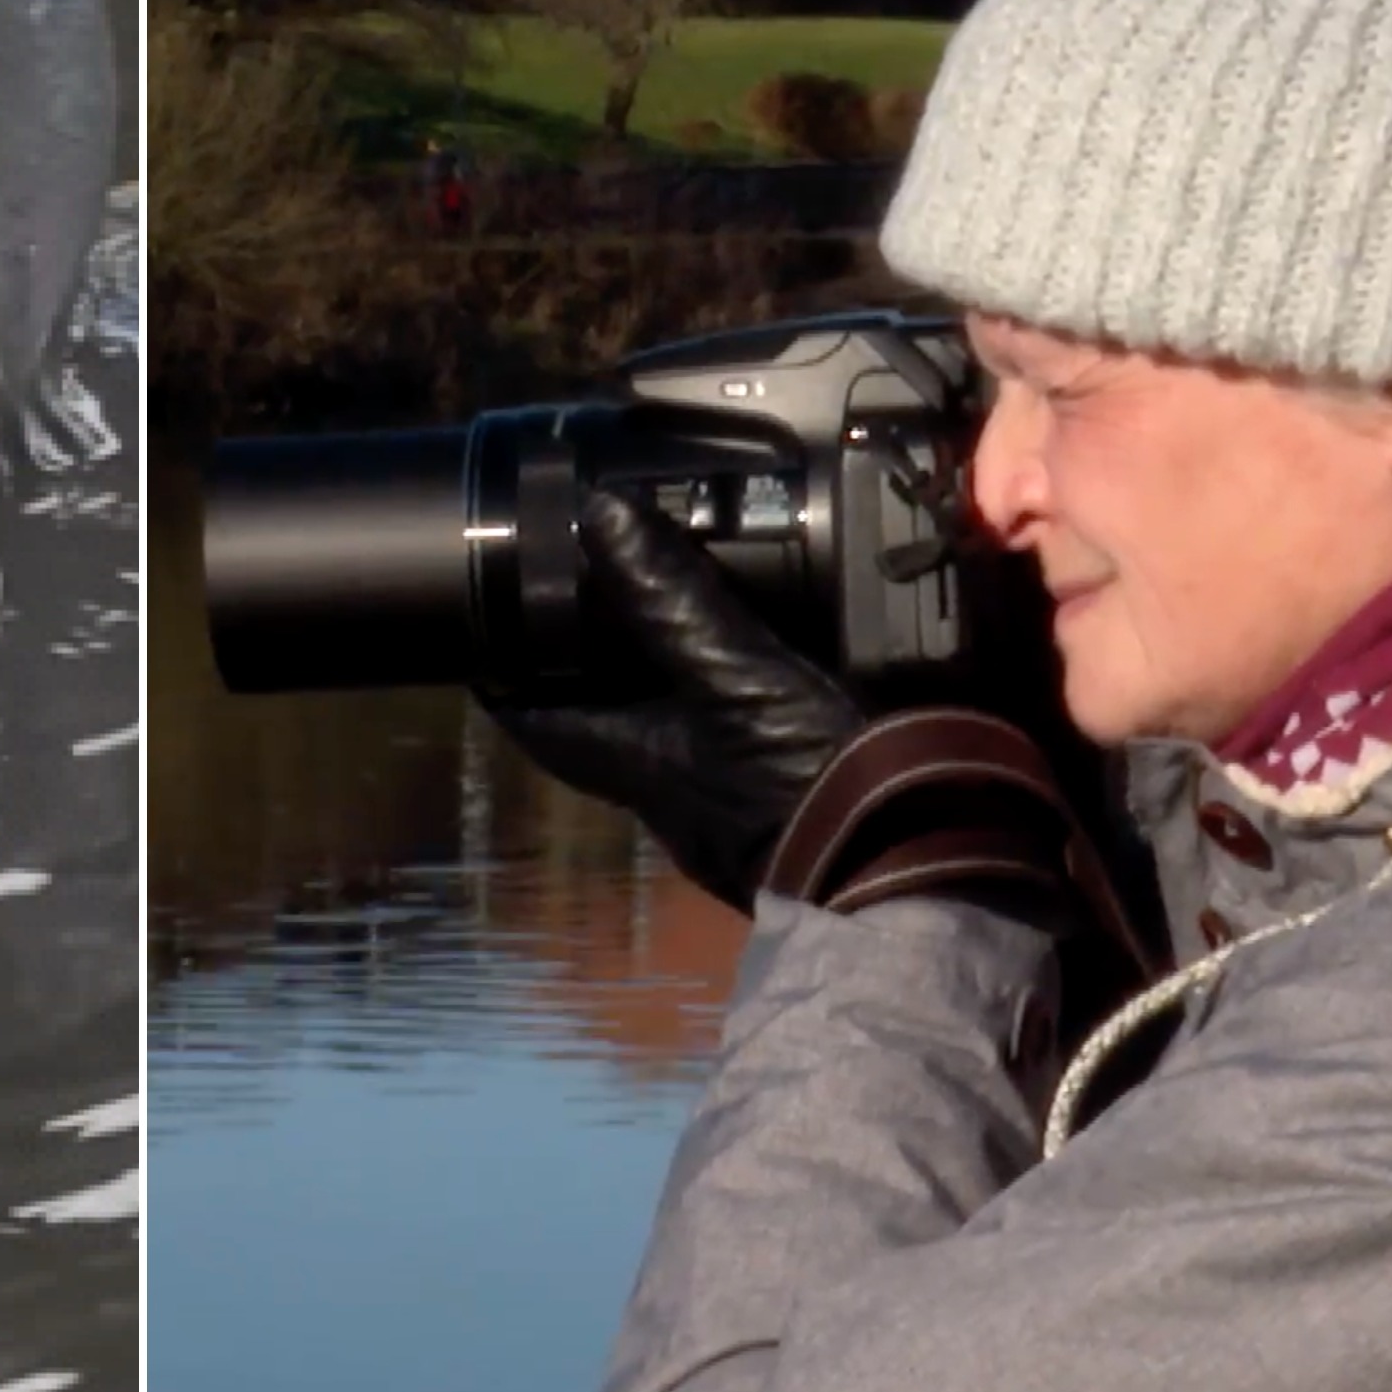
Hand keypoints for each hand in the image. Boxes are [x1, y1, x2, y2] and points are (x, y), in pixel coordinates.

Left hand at [481, 488, 862, 911]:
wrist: (906, 877)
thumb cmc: (801, 786)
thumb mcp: (732, 674)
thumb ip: (669, 597)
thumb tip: (599, 514)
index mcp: (627, 758)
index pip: (528, 714)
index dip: (499, 669)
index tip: (485, 620)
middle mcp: (663, 788)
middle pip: (594, 717)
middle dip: (585, 661)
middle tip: (589, 592)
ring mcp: (720, 803)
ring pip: (665, 726)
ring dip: (664, 675)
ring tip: (678, 605)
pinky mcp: (779, 804)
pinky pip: (732, 739)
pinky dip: (734, 695)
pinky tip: (769, 657)